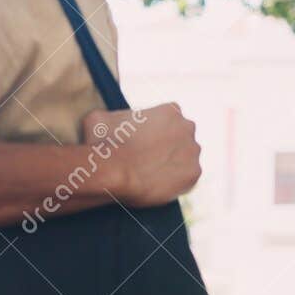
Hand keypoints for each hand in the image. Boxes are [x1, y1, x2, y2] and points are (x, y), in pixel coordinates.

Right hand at [82, 103, 200, 206]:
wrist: (114, 171)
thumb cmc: (106, 143)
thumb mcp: (100, 118)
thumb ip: (113, 115)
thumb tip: (108, 119)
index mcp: (171, 110)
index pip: (169, 119)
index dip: (156, 131)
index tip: (144, 142)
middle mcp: (187, 127)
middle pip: (181, 136)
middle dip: (169, 146)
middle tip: (149, 158)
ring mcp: (193, 151)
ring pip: (186, 157)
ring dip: (174, 163)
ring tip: (153, 173)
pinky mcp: (194, 173)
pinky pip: (187, 177)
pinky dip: (176, 181)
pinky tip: (159, 184)